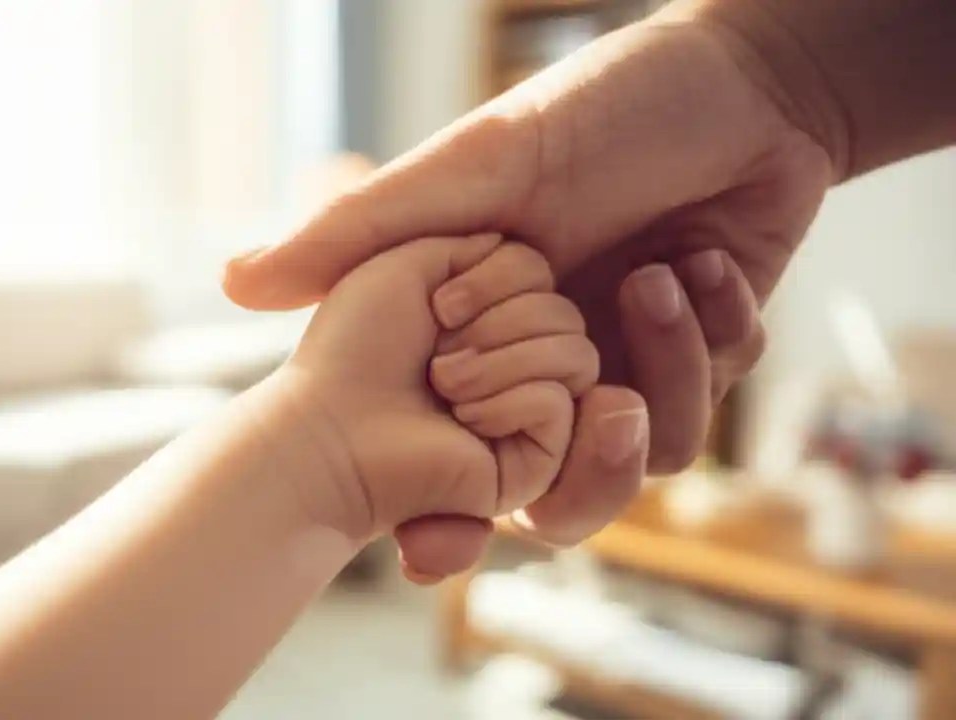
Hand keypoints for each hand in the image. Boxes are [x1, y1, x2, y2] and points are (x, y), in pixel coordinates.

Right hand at [225, 12, 833, 570]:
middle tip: (607, 409)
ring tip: (658, 276)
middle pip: (564, 494)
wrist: (739, 81)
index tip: (431, 545)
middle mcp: (555, 362)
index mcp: (488, 333)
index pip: (454, 457)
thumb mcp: (471, 169)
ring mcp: (632, 361)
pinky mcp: (705, 351)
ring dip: (665, 367)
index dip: (439, 518)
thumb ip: (356, 229)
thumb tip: (235, 284)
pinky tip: (703, 262)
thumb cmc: (597, 112)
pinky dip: (714, 337)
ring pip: (650, 450)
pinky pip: (713, 393)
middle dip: (587, 479)